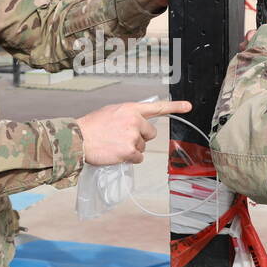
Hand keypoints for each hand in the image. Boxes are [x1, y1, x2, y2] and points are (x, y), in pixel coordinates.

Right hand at [76, 99, 192, 165]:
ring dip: (132, 149)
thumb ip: (128, 115)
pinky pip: (137, 158)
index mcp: (130, 109)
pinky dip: (129, 159)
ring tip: (114, 145)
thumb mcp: (111, 112)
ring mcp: (133, 136)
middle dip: (140, 138)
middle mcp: (134, 121)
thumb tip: (138, 121)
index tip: (188, 106)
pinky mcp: (129, 151)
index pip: (157, 107)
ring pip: (142, 147)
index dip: (174, 106)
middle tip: (123, 138)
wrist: (78, 138)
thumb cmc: (91, 126)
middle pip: (150, 134)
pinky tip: (116, 153)